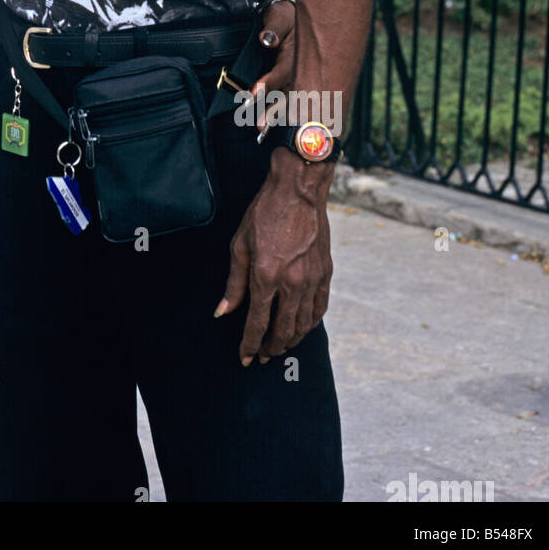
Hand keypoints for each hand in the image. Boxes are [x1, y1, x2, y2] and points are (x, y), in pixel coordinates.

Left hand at [215, 149, 333, 364]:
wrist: (298, 191)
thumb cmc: (264, 214)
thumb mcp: (239, 245)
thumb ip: (233, 283)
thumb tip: (223, 312)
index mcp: (266, 276)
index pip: (257, 323)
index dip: (249, 344)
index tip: (244, 357)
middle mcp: (292, 283)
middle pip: (283, 330)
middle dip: (271, 348)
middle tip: (262, 356)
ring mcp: (312, 280)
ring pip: (303, 324)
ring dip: (291, 340)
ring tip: (280, 347)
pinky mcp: (326, 273)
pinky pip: (320, 309)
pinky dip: (310, 324)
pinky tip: (302, 328)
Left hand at [250, 0, 295, 123]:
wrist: (296, 18)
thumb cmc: (284, 18)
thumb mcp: (279, 17)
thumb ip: (272, 29)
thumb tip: (265, 39)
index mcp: (295, 58)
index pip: (281, 73)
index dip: (268, 83)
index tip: (254, 92)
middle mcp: (298, 72)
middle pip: (287, 95)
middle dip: (274, 112)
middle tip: (260, 127)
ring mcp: (296, 80)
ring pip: (287, 102)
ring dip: (275, 116)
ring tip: (261, 131)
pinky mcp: (291, 84)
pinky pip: (285, 100)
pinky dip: (279, 114)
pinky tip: (268, 127)